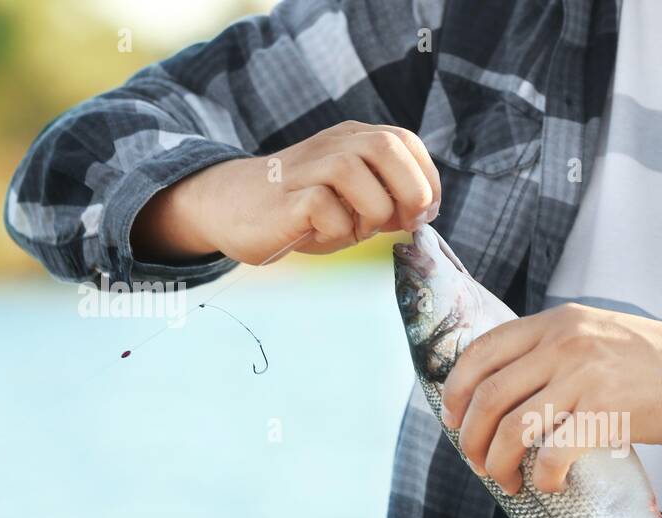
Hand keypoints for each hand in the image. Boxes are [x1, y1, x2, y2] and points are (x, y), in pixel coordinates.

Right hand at [132, 121, 440, 263]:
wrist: (234, 207)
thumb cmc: (304, 209)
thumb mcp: (354, 200)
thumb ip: (389, 200)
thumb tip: (426, 212)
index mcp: (355, 140)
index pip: (406, 142)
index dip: (426, 179)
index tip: (424, 214)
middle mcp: (334, 145)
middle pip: (387, 146)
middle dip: (409, 190)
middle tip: (404, 223)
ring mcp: (308, 167)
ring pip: (354, 171)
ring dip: (371, 210)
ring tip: (359, 229)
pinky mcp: (286, 198)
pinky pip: (322, 206)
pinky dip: (335, 228)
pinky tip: (324, 234)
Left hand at [441, 304, 661, 494]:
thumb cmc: (650, 361)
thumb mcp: (594, 333)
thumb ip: (552, 348)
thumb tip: (505, 386)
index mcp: (556, 324)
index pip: (483, 351)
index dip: (456, 389)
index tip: (451, 416)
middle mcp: (564, 345)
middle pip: (490, 396)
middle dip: (471, 437)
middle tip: (476, 461)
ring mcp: (584, 379)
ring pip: (513, 428)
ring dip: (499, 463)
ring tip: (506, 481)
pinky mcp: (606, 414)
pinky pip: (553, 453)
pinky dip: (541, 477)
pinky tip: (548, 485)